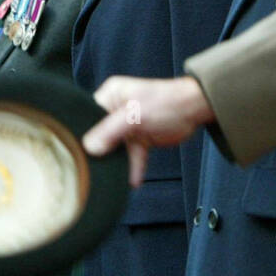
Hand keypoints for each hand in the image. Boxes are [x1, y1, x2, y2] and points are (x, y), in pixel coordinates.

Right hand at [82, 76, 214, 186]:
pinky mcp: (139, 138)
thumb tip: (89, 147)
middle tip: (96, 169)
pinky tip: (133, 181)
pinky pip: (131, 155)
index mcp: (110, 95)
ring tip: (114, 178)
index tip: (81, 152)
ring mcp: (127, 125)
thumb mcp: (134, 115)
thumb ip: (110, 130)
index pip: (88, 116)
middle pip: (100, 134)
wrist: (194, 110)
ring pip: (115, 148)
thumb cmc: (167, 102)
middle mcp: (115, 109)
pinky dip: (133, 167)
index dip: (84, 133)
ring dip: (117, 163)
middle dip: (100, 152)